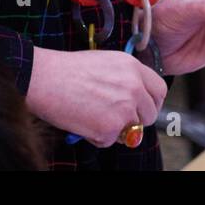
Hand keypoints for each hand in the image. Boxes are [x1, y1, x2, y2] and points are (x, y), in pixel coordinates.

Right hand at [25, 46, 166, 147]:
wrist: (45, 78)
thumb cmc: (67, 69)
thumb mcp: (105, 63)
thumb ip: (126, 79)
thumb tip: (135, 100)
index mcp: (133, 67)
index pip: (159, 90)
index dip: (152, 102)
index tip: (143, 108)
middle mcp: (134, 87)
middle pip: (150, 114)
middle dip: (135, 119)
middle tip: (115, 117)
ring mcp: (124, 109)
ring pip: (132, 131)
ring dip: (116, 129)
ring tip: (92, 114)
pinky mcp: (110, 129)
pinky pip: (110, 141)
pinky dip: (96, 136)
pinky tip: (81, 120)